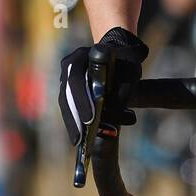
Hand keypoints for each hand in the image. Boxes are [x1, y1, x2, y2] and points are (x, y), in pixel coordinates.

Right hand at [58, 26, 147, 147]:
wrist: (119, 52)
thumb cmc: (127, 62)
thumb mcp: (130, 73)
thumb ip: (123, 93)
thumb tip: (118, 119)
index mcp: (84, 54)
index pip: (77, 77)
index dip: (82, 99)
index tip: (91, 119)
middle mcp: (70, 63)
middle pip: (67, 93)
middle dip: (75, 117)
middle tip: (81, 138)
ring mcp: (66, 75)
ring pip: (64, 101)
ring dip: (71, 122)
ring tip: (78, 142)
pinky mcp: (67, 87)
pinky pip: (67, 105)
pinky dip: (73, 120)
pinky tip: (77, 137)